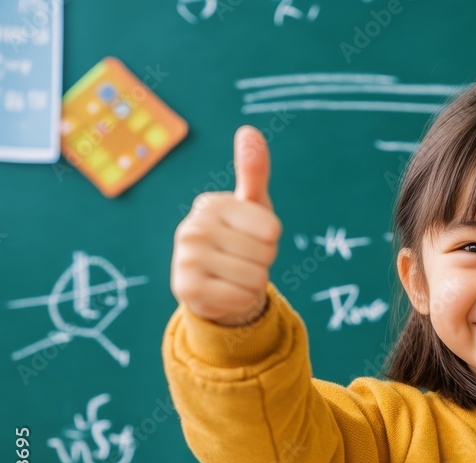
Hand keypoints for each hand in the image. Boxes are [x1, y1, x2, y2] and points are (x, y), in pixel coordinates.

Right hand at [170, 125, 281, 326]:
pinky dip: (242, 300)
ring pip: (255, 277)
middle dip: (262, 262)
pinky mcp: (186, 289)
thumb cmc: (239, 239)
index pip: (272, 229)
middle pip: (265, 253)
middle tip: (241, 260)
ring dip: (254, 283)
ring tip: (234, 276)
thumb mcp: (252, 206)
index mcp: (211, 205)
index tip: (250, 237)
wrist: (213, 286)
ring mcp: (185, 259)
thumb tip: (249, 130)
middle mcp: (192, 228)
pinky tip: (225, 292)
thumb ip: (253, 171)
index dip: (270, 239)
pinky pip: (241, 298)